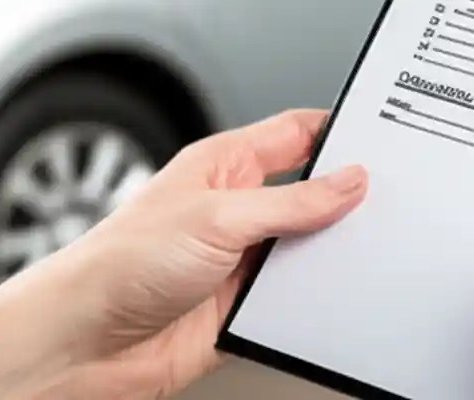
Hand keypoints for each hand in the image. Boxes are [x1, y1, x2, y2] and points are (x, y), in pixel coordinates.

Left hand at [0, 109, 368, 398]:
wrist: (85, 342)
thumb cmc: (119, 263)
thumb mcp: (218, 217)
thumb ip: (291, 202)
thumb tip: (347, 182)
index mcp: (223, 165)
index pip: (295, 134)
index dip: (338, 130)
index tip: (381, 133)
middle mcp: (235, 208)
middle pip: (310, 193)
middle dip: (346, 196)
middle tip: (388, 198)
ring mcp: (240, 259)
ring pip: (309, 248)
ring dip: (331, 253)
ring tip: (363, 250)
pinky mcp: (243, 308)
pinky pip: (296, 298)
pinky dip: (317, 299)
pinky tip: (332, 296)